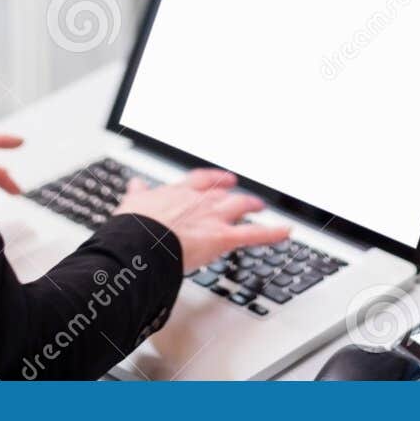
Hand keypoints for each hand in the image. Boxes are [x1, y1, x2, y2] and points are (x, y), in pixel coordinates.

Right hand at [113, 168, 289, 271]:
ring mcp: (213, 218)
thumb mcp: (132, 204)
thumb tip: (135, 185)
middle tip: (241, 192)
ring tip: (261, 207)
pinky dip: (273, 233)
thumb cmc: (134, 226)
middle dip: (234, 193)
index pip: (201, 180)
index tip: (220, 178)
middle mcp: (200, 200)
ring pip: (240, 206)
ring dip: (252, 206)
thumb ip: (138, 194)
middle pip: (224, 192)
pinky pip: (254, 234)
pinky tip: (287, 231)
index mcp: (179, 192)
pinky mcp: (223, 237)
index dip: (213, 179)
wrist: (140, 242)